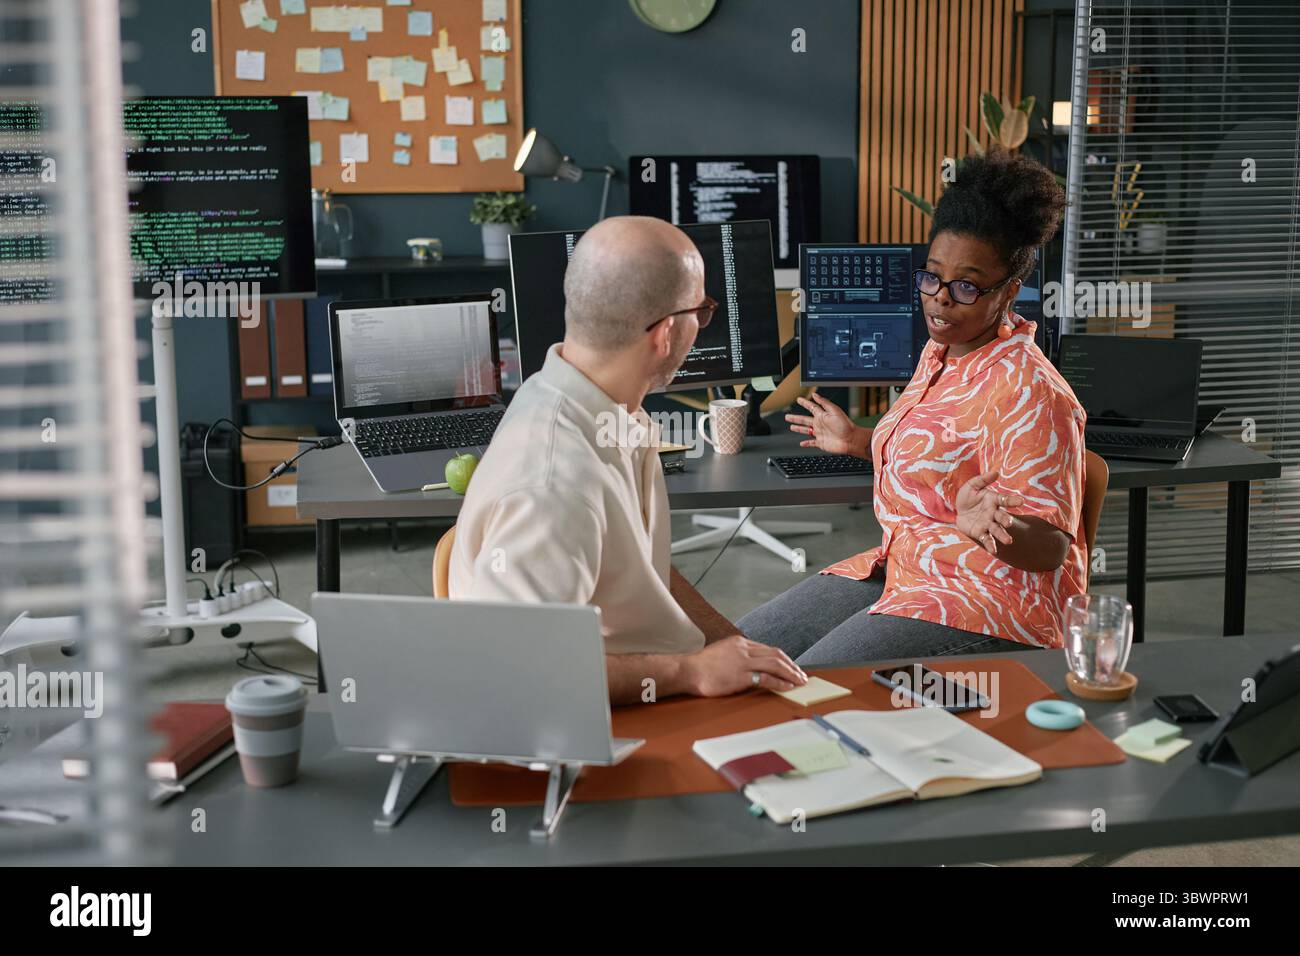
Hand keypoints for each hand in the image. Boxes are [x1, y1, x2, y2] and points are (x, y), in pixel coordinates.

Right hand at [683, 634, 807, 696]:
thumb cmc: (701, 666)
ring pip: (775, 664)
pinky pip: (767, 678)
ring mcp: (743, 661)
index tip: (790, 666)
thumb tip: (751, 666)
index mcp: (739, 642)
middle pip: (775, 654)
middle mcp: (744, 649)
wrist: (688, 671)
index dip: (782, 658)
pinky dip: (780, 682)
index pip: (767, 648)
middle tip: (801, 674)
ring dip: (790, 673)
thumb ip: (737, 656)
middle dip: (791, 665)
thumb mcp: (722, 653)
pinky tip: (787, 687)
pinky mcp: (741, 675)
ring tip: (800, 681)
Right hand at [785, 393, 866, 456]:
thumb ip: (824, 402)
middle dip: (796, 418)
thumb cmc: (845, 425)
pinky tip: (802, 443)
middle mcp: (820, 424)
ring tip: (791, 427)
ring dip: (798, 429)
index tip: (799, 399)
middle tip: (788, 416)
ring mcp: (820, 433)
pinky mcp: (821, 443)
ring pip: (806, 430)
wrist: (851, 439)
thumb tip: (815, 395)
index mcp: (822, 415)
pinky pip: (811, 443)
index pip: (811, 407)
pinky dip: (806, 443)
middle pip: (804, 420)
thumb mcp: (834, 410)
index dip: (804, 403)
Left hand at [955, 470, 1022, 555]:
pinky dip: (991, 545)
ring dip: (1003, 535)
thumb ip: (983, 480)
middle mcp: (993, 513)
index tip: (1021, 501)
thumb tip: (996, 472)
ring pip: (997, 530)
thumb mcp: (972, 486)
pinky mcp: (980, 533)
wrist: (958, 510)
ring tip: (1009, 541)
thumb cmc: (968, 497)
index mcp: (993, 500)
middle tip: (1009, 523)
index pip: (1005, 500)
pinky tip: (994, 551)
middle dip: (1006, 520)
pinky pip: (987, 539)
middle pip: (1002, 517)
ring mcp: (988, 524)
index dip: (1013, 500)